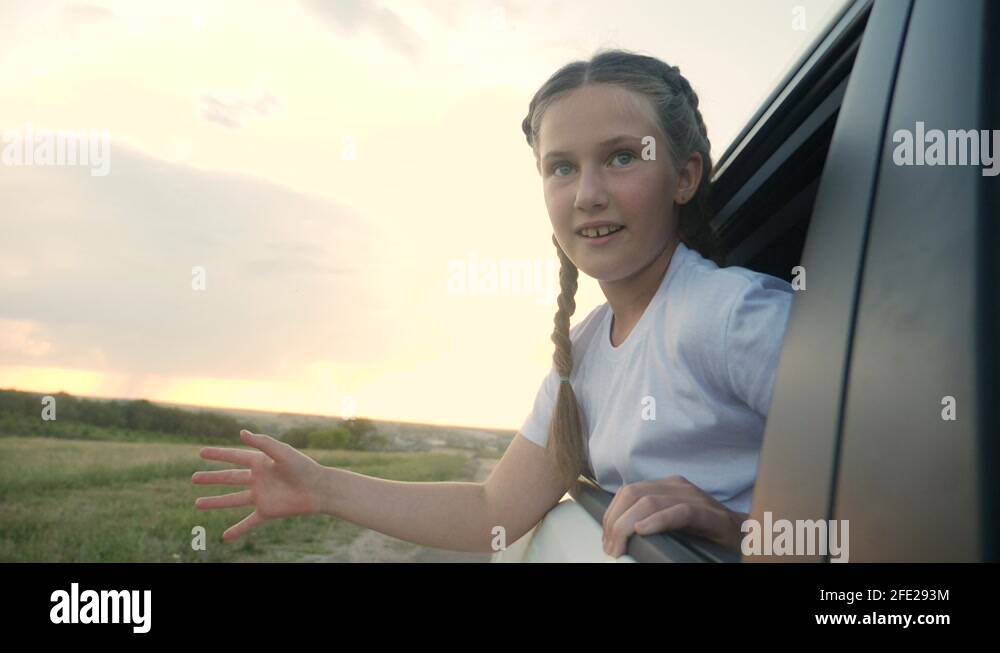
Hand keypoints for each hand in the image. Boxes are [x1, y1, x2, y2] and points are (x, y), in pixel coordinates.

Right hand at [192, 429, 326, 541]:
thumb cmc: (303, 467)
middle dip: (211, 478)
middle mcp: (258, 479)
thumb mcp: (282, 452)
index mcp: (261, 462)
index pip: (234, 457)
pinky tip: (225, 537)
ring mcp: (261, 496)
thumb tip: (241, 432)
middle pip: (229, 478)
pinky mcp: (267, 511)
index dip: (218, 454)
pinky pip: (248, 522)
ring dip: (215, 502)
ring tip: (197, 504)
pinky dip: (237, 530)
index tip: (201, 452)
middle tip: (193, 478)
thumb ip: (262, 443)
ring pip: (233, 500)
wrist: (319, 489)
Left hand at [601, 475, 746, 557]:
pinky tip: (643, 531)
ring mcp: (692, 497)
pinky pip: (678, 512)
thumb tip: (619, 535)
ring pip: (649, 501)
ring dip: (627, 525)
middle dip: (615, 521)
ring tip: (620, 546)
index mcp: (666, 486)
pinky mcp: (707, 513)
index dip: (611, 515)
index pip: (627, 492)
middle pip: (632, 494)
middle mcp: (677, 486)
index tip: (606, 538)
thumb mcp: (672, 520)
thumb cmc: (706, 530)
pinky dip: (657, 521)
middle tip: (611, 548)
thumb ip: (650, 519)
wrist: (745, 534)